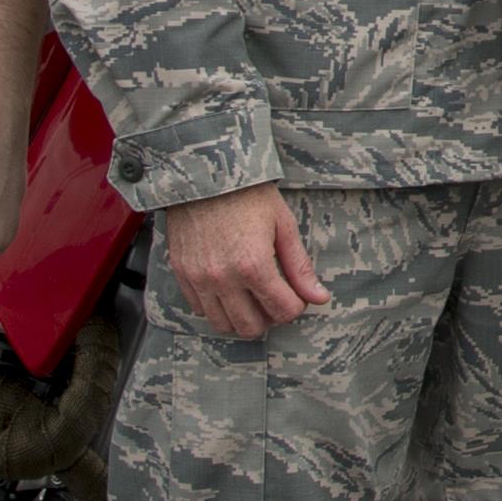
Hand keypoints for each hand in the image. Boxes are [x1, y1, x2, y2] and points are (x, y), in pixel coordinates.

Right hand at [155, 182, 328, 338]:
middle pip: (251, 327)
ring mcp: (199, 278)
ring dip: (242, 318)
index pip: (283, 311)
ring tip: (252, 298)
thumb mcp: (283, 225)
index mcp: (253, 265)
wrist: (204, 173)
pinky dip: (217, 306)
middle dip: (270, 318)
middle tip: (275, 300)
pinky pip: (199, 308)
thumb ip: (299, 267)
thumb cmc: (247, 194)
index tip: (296, 294)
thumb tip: (320, 297)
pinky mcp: (181, 273)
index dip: (296, 306)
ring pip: (222, 324)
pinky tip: (229, 289)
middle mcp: (223, 278)